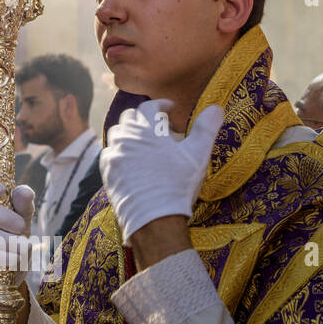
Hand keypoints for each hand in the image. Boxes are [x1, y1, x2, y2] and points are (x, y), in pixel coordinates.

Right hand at [0, 173, 35, 292]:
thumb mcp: (22, 223)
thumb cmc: (13, 242)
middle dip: (3, 218)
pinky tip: (13, 261)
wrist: (9, 276)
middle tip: (21, 227)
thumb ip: (23, 207)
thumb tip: (24, 191)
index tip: (1, 191)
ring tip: (24, 249)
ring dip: (7, 242)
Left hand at [101, 100, 221, 243]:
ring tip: (146, 142)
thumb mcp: (197, 154)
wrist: (153, 218)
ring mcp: (114, 154)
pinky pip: (110, 152)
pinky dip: (120, 150)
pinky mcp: (107, 171)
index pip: (149, 106)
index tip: (170, 108)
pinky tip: (132, 159)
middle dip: (145, 118)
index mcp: (147, 129)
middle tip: (160, 127)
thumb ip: (206, 128)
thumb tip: (215, 107)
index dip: (160, 105)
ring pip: (117, 134)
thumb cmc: (178, 184)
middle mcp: (126, 138)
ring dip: (130, 132)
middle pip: (130, 118)